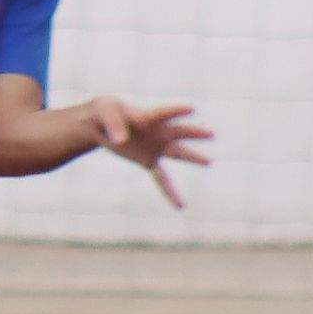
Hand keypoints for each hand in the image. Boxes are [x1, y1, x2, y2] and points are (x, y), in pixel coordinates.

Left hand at [90, 98, 212, 209]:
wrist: (101, 124)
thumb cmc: (105, 111)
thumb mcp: (105, 111)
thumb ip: (114, 124)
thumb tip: (121, 141)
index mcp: (150, 115)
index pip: (165, 112)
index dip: (176, 110)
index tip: (191, 108)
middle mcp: (159, 131)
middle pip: (180, 131)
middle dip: (194, 133)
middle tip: (211, 134)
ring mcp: (156, 147)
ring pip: (178, 153)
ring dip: (193, 158)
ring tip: (210, 162)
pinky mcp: (148, 161)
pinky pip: (163, 178)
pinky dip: (171, 192)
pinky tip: (181, 206)